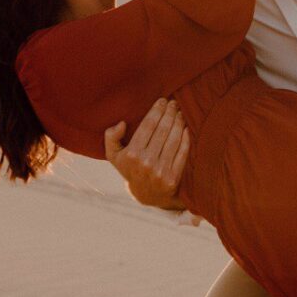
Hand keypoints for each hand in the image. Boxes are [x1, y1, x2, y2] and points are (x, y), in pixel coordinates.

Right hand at [104, 98, 192, 212]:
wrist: (146, 194)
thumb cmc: (130, 168)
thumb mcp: (114, 155)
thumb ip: (111, 138)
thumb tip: (122, 124)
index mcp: (131, 155)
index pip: (147, 126)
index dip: (156, 111)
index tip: (162, 101)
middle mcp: (145, 163)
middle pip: (162, 131)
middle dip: (169, 113)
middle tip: (174, 103)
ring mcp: (160, 172)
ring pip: (173, 140)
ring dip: (178, 123)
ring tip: (179, 113)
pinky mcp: (173, 178)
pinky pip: (182, 154)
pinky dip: (185, 139)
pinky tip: (186, 128)